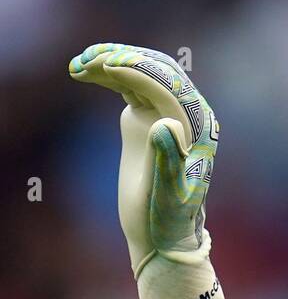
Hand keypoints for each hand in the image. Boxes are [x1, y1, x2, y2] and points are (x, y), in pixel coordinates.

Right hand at [69, 44, 232, 298]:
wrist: (167, 239)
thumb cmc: (169, 223)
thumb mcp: (169, 196)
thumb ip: (169, 160)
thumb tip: (164, 123)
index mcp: (198, 127)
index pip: (168, 84)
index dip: (135, 69)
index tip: (104, 66)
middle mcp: (188, 115)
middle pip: (156, 69)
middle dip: (121, 59)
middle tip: (87, 62)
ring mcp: (168, 115)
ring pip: (142, 73)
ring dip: (110, 62)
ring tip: (79, 66)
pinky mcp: (149, 120)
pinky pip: (131, 87)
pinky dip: (109, 76)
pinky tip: (84, 73)